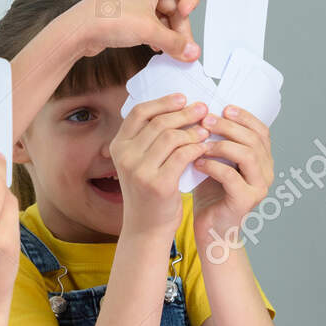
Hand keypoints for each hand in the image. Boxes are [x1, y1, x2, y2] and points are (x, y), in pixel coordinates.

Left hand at [71, 0, 201, 62]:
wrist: (79, 30)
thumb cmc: (108, 18)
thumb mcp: (149, 31)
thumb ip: (175, 43)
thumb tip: (191, 51)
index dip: (190, 0)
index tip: (184, 16)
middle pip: (176, 3)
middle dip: (180, 26)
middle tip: (182, 47)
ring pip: (164, 15)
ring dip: (169, 34)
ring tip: (169, 51)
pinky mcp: (129, 13)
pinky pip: (151, 22)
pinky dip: (157, 34)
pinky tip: (155, 47)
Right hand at [110, 93, 211, 238]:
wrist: (146, 228)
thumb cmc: (148, 193)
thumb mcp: (140, 163)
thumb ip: (149, 139)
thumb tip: (177, 108)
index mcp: (118, 146)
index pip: (139, 112)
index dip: (162, 102)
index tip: (183, 98)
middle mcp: (125, 156)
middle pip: (159, 122)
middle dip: (185, 113)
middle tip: (204, 109)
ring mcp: (140, 170)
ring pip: (172, 136)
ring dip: (193, 130)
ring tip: (206, 130)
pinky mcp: (158, 183)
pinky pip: (183, 155)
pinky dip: (197, 147)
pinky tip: (205, 147)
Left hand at [190, 105, 273, 239]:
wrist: (211, 229)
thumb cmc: (211, 194)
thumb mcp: (216, 161)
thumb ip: (218, 141)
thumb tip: (205, 112)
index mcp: (263, 160)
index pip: (261, 131)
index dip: (244, 117)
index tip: (223, 108)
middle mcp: (266, 172)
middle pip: (254, 139)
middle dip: (228, 127)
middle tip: (206, 121)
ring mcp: (259, 187)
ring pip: (246, 154)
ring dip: (221, 144)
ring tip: (200, 142)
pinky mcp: (245, 200)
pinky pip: (231, 176)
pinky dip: (212, 165)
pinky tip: (197, 162)